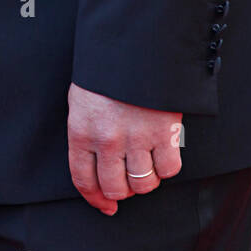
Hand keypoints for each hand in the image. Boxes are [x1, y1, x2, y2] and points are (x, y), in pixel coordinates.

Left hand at [67, 82, 181, 214]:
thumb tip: (95, 169)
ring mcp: (136, 138)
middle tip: (127, 181)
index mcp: (81, 130)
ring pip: (142, 184)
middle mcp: (107, 140)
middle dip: (121, 191)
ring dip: (145, 180)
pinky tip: (162, 152)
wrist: (135, 44)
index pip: (83, 180)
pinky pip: (169, 170)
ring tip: (145, 164)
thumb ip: (85, 134)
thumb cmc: (107, 70)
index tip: (105, 205)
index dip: (95, 199)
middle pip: (115, 188)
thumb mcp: (82, 99)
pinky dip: (167, 167)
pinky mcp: (164, 133)